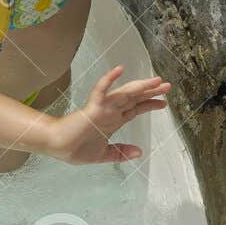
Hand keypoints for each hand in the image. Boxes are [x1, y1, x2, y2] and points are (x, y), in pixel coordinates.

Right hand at [44, 66, 170, 163]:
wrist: (58, 147)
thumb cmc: (76, 149)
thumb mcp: (104, 154)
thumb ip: (120, 152)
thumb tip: (139, 152)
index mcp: (113, 121)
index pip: (135, 109)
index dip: (150, 104)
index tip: (164, 102)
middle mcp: (111, 112)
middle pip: (135, 98)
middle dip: (151, 92)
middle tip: (167, 85)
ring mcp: (102, 108)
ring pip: (124, 93)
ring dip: (140, 86)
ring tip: (156, 80)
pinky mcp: (92, 108)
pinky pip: (101, 91)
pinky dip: (109, 80)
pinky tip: (119, 70)